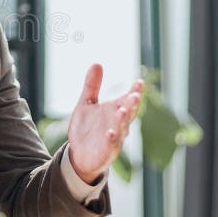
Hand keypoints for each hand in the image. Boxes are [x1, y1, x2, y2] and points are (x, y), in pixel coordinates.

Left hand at [67, 64, 142, 183]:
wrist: (78, 153)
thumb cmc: (87, 128)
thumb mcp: (86, 103)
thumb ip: (92, 86)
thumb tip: (97, 63)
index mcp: (115, 111)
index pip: (127, 100)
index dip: (134, 92)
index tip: (139, 82)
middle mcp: (118, 124)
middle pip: (128, 113)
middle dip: (132, 105)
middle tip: (135, 95)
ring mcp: (114, 138)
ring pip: (122, 129)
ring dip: (123, 120)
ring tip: (123, 110)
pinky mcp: (106, 152)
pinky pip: (111, 146)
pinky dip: (111, 139)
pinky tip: (110, 133)